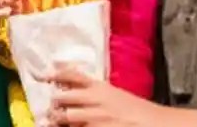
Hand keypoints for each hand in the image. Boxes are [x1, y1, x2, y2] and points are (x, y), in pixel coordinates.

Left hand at [50, 67, 192, 126]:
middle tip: (52, 108)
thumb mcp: (114, 94)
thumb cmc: (134, 110)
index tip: (44, 75)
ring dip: (56, 120)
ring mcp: (94, 118)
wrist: (152, 123)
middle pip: (63, 97)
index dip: (57, 74)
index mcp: (101, 88)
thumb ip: (94, 91)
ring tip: (53, 122)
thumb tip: (70, 87)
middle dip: (54, 103)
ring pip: (63, 118)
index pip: (74, 76)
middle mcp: (95, 101)